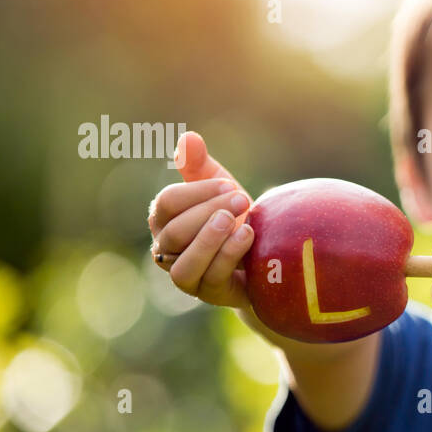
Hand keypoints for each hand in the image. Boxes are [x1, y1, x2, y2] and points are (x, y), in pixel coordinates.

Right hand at [147, 131, 255, 309]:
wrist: (265, 257)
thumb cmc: (235, 219)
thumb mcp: (219, 190)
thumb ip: (201, 166)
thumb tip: (188, 138)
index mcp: (165, 221)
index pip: (166, 204)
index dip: (195, 193)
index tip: (227, 184)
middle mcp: (167, 251)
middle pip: (173, 233)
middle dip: (207, 212)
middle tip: (239, 199)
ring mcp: (187, 277)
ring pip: (182, 265)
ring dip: (208, 240)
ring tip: (234, 221)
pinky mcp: (210, 293)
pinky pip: (210, 278)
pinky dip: (228, 255)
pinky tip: (248, 235)